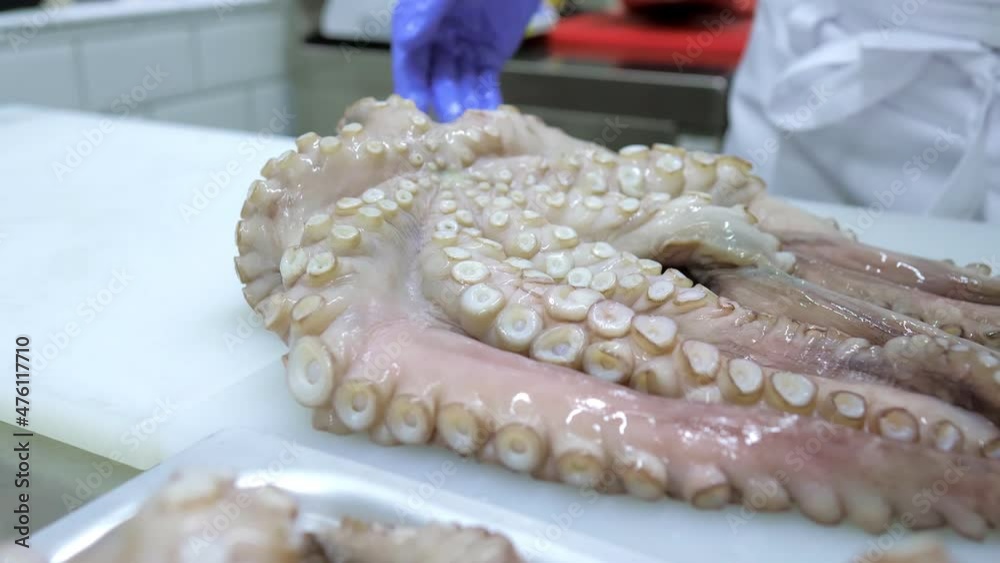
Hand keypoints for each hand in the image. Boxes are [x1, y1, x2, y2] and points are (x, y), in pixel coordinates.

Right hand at [392, 0, 539, 120]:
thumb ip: (427, 9)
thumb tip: (408, 35)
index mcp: (419, 23)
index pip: (408, 60)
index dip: (410, 83)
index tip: (414, 106)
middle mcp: (437, 42)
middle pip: (434, 78)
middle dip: (441, 99)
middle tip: (450, 118)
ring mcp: (464, 51)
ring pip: (460, 85)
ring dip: (465, 104)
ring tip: (471, 121)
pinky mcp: (489, 57)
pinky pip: (485, 83)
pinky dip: (488, 100)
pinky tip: (490, 115)